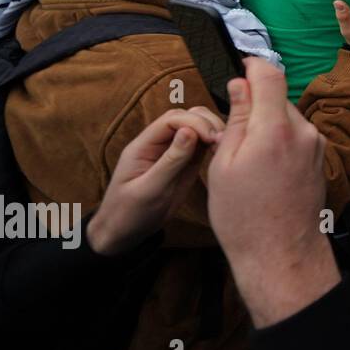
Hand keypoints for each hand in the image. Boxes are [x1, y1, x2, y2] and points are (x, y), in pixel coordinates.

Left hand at [87, 107, 223, 255]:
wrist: (124, 233)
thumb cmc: (130, 213)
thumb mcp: (149, 190)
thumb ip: (170, 161)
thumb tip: (190, 132)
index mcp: (143, 145)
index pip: (171, 119)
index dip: (195, 122)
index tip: (212, 138)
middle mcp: (159, 144)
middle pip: (186, 117)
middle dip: (207, 123)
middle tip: (222, 141)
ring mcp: (173, 153)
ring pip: (197, 128)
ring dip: (213, 131)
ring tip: (225, 146)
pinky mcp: (185, 164)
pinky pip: (201, 146)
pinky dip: (214, 145)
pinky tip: (222, 153)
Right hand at [206, 58, 338, 328]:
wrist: (281, 253)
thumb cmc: (244, 216)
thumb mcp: (224, 164)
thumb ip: (236, 118)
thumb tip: (240, 84)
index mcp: (274, 129)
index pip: (269, 74)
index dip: (252, 66)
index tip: (239, 68)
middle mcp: (302, 131)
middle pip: (277, 97)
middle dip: (255, 104)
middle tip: (231, 131)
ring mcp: (316, 145)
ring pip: (287, 117)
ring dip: (267, 124)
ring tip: (246, 159)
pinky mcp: (320, 158)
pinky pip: (296, 136)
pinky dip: (279, 140)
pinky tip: (264, 169)